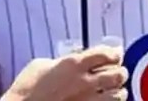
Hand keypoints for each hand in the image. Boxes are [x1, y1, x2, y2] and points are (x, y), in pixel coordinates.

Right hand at [0, 46, 127, 100]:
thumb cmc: (27, 88)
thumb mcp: (41, 65)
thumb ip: (60, 61)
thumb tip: (68, 62)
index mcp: (73, 64)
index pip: (105, 54)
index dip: (114, 53)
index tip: (116, 53)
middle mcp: (85, 82)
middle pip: (117, 74)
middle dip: (121, 71)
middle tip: (119, 70)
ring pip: (118, 95)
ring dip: (119, 90)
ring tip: (117, 89)